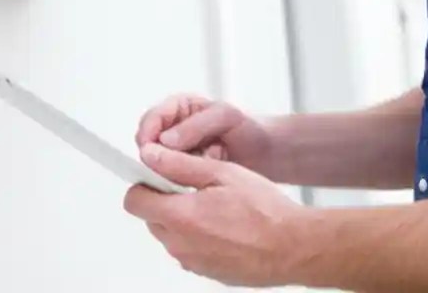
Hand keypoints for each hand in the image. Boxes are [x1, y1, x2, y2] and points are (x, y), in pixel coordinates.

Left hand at [123, 143, 309, 286]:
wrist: (293, 247)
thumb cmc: (266, 211)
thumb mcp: (223, 174)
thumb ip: (180, 164)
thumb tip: (152, 156)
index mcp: (180, 216)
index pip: (134, 201)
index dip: (144, 184)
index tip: (157, 176)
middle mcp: (180, 244)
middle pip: (152, 218)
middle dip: (166, 200)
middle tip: (195, 188)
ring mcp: (192, 262)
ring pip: (171, 235)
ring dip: (183, 219)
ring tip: (216, 207)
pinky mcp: (205, 272)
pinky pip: (190, 250)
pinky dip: (200, 237)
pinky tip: (226, 226)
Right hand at [135, 94, 274, 174]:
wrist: (267, 153)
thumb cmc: (249, 128)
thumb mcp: (225, 117)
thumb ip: (194, 126)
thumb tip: (165, 140)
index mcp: (179, 108)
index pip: (151, 119)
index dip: (147, 134)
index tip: (149, 150)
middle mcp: (174, 130)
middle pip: (150, 146)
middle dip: (163, 156)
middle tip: (183, 162)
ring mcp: (180, 153)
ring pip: (161, 165)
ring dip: (180, 168)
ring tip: (209, 160)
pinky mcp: (187, 172)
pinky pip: (175, 179)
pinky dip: (189, 179)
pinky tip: (210, 172)